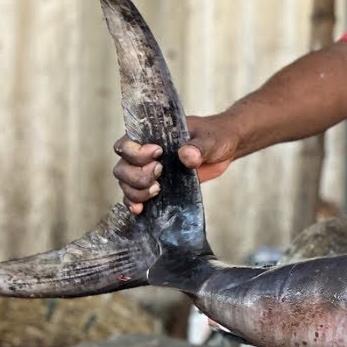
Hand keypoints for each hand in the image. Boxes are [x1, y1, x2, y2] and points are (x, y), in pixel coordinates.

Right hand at [112, 115, 238, 213]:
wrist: (223, 149)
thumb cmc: (214, 137)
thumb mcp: (210, 139)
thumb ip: (199, 146)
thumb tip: (187, 155)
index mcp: (151, 136)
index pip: (126, 144)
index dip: (136, 153)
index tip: (158, 154)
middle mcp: (144, 154)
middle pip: (122, 168)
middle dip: (137, 175)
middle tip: (160, 173)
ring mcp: (148, 172)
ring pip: (126, 184)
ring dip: (137, 191)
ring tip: (158, 190)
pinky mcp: (156, 187)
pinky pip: (135, 197)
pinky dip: (134, 203)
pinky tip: (140, 209)